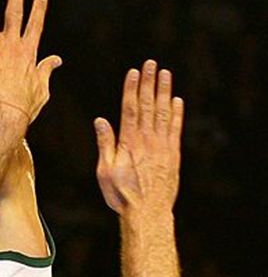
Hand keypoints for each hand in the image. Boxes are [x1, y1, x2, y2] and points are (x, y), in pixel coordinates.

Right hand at [95, 61, 183, 215]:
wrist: (147, 212)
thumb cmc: (122, 195)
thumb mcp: (105, 171)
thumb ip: (105, 144)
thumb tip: (100, 121)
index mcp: (128, 143)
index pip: (130, 109)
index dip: (132, 89)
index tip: (134, 72)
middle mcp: (146, 140)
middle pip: (148, 105)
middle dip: (149, 83)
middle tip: (151, 64)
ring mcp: (162, 146)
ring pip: (163, 112)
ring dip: (164, 92)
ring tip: (165, 74)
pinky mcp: (173, 155)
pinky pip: (175, 129)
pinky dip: (176, 113)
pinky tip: (177, 100)